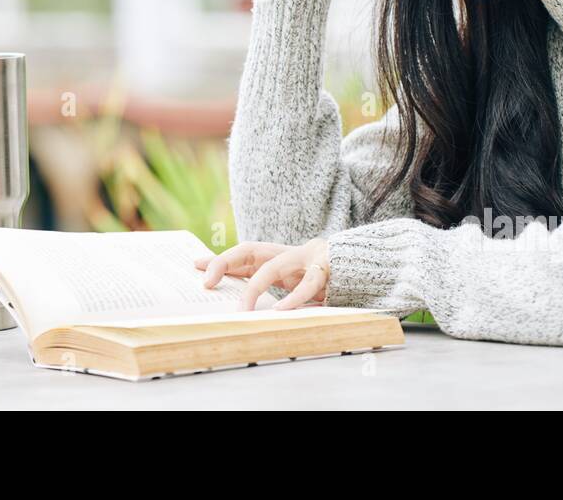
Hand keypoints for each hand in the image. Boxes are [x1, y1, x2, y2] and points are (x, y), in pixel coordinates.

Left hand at [193, 238, 331, 310]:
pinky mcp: (326, 270)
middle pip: (251, 250)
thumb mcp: (295, 282)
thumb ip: (269, 285)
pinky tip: (281, 311)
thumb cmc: (324, 278)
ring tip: (243, 310)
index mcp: (281, 256)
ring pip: (274, 268)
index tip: (196, 266)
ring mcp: (307, 258)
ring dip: (255, 288)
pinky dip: (294, 299)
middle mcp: (290, 253)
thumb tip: (237, 302)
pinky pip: (308, 286)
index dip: (221, 259)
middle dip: (225, 262)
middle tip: (206, 281)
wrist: (366, 264)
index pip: (245, 252)